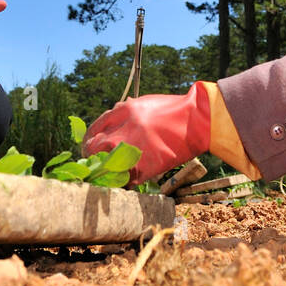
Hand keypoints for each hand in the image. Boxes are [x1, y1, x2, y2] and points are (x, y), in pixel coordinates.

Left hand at [83, 82, 210, 184]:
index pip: (95, 128)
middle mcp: (125, 131)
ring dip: (104, 170)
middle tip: (93, 160)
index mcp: (124, 112)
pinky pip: (124, 179)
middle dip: (91, 154)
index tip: (89, 144)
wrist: (197, 122)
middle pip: (94, 148)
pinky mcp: (144, 168)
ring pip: (105, 166)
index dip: (89, 138)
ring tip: (107, 172)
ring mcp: (134, 151)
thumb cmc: (171, 111)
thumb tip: (108, 126)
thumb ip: (123, 113)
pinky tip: (124, 178)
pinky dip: (122, 181)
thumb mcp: (144, 104)